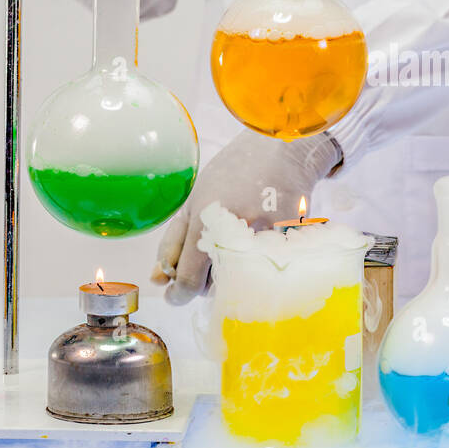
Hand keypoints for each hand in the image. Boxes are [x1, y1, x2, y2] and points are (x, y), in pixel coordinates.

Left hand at [152, 129, 342, 303]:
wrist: (283, 151)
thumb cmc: (233, 174)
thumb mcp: (195, 200)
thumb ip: (173, 242)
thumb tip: (157, 280)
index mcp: (205, 218)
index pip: (188, 277)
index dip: (178, 294)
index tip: (176, 295)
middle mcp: (235, 229)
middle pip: (214, 286)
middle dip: (206, 283)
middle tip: (211, 262)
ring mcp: (265, 237)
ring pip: (241, 283)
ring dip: (232, 276)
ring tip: (236, 249)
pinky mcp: (291, 240)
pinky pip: (267, 271)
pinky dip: (260, 265)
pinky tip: (260, 242)